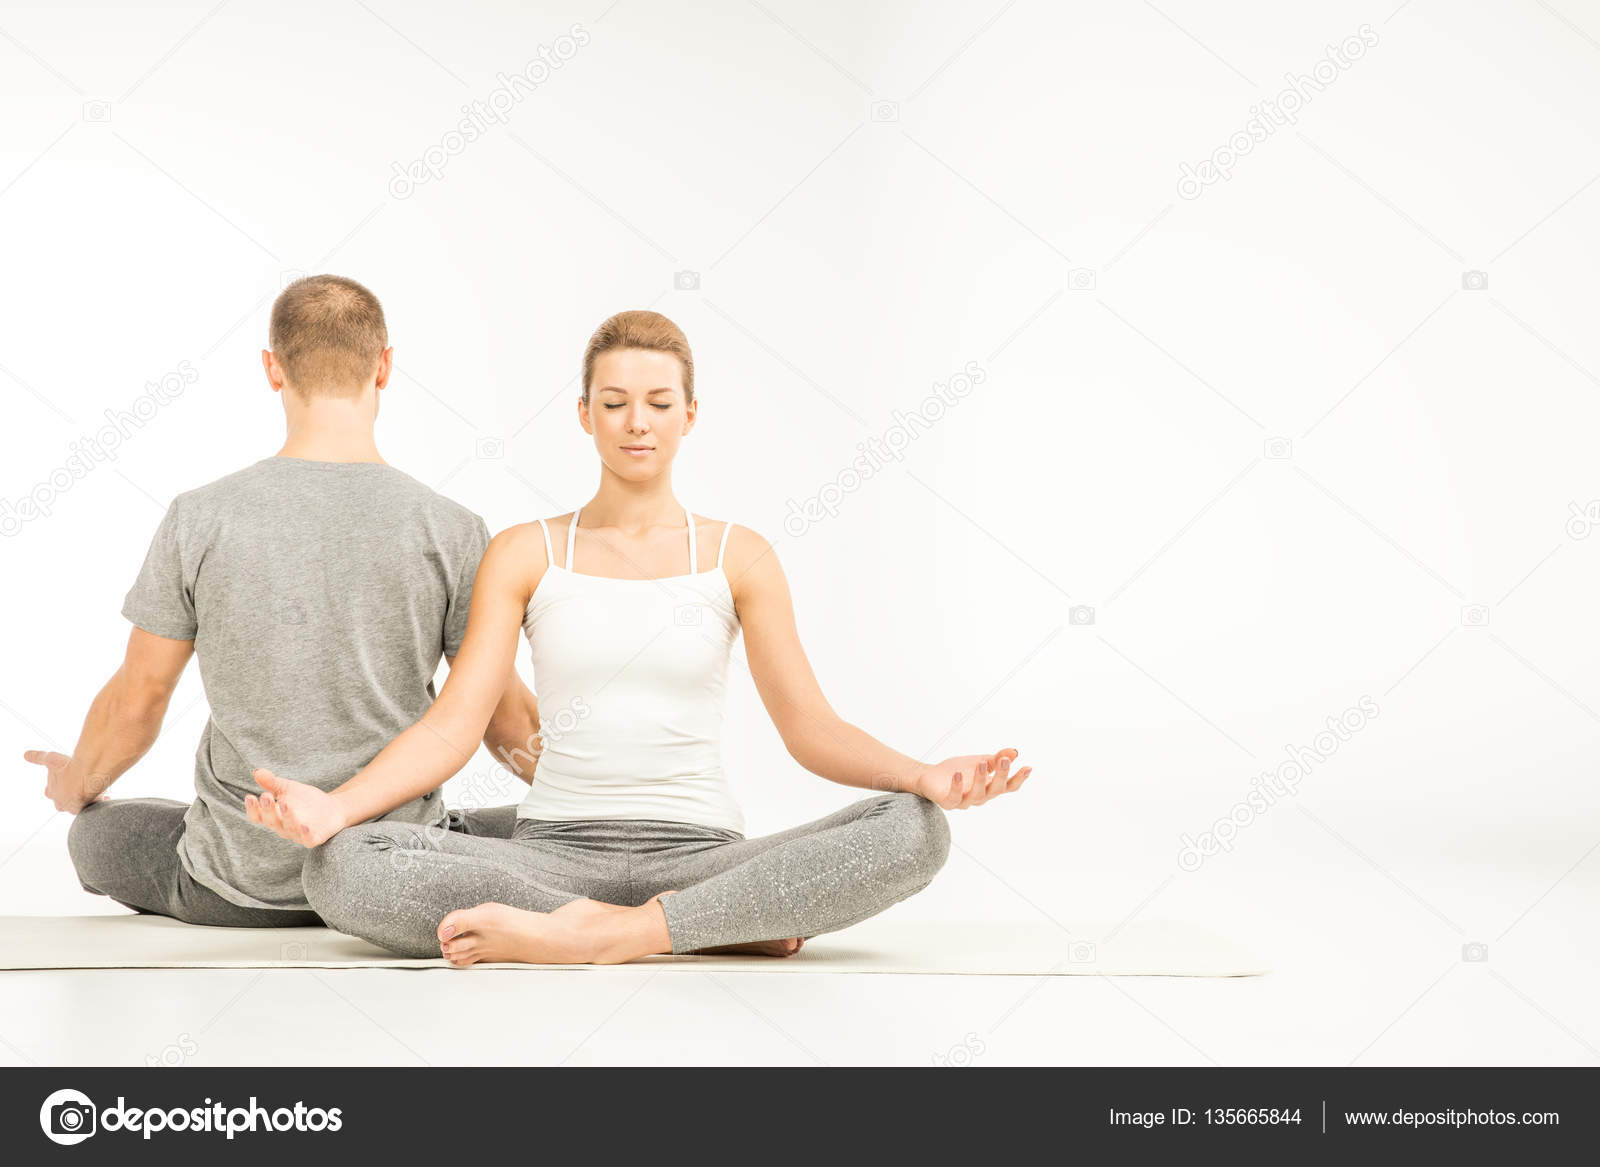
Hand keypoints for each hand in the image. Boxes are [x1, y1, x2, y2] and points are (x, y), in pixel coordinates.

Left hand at [21, 749, 104, 813]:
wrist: (84, 778)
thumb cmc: (67, 768)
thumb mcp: (52, 760)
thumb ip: (39, 758)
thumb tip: (25, 754)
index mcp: (51, 792)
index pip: (51, 791)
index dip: (58, 785)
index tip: (67, 780)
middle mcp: (60, 802)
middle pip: (64, 801)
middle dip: (71, 795)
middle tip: (79, 788)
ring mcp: (73, 807)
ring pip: (79, 804)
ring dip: (86, 798)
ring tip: (95, 792)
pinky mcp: (87, 807)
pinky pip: (94, 804)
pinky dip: (99, 800)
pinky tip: (106, 796)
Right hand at [245, 769, 347, 847]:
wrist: (333, 808)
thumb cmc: (305, 800)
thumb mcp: (288, 788)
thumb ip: (272, 782)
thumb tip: (256, 772)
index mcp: (274, 816)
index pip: (257, 816)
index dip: (252, 809)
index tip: (250, 797)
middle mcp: (283, 827)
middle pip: (271, 821)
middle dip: (268, 809)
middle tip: (266, 796)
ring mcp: (298, 834)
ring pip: (288, 829)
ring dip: (286, 816)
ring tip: (285, 803)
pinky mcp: (314, 838)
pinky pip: (308, 840)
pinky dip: (305, 834)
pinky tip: (304, 826)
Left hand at [911, 748, 1030, 809]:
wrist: (930, 776)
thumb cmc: (958, 770)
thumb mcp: (980, 761)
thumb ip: (996, 758)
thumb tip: (1014, 752)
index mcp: (989, 787)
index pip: (1008, 786)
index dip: (1018, 779)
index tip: (1028, 767)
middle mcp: (980, 796)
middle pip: (995, 790)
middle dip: (1001, 775)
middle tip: (1004, 760)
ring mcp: (964, 801)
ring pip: (977, 795)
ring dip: (981, 779)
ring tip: (982, 764)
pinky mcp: (948, 801)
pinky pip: (954, 797)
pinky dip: (957, 786)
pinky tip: (958, 774)